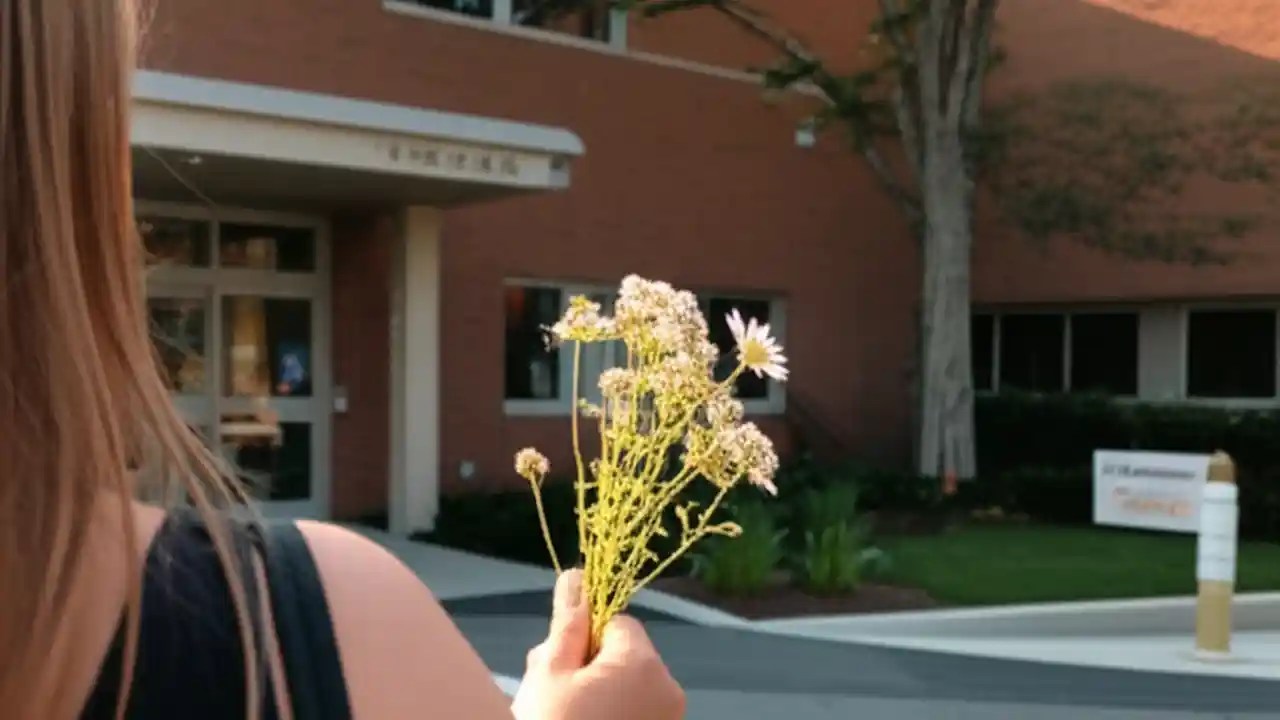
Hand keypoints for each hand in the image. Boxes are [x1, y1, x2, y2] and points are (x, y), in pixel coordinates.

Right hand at [511, 570, 685, 719]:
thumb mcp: (550, 673)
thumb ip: (568, 622)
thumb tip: (578, 575)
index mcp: (644, 665)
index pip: (617, 621)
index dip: (583, 635)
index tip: (556, 661)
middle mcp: (667, 691)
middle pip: (622, 655)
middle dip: (583, 666)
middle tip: (548, 692)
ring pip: (625, 687)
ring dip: (591, 693)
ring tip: (557, 715)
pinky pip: (632, 713)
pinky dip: (606, 715)